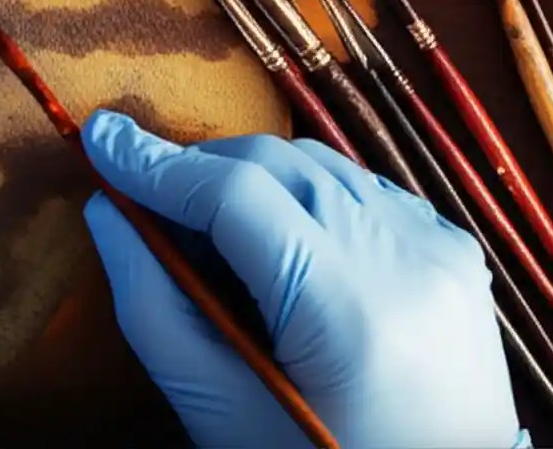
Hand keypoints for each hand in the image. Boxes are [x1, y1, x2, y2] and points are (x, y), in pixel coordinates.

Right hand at [82, 110, 519, 447]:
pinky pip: (362, 192)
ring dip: (250, 178)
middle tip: (142, 190)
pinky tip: (280, 238)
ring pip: (321, 165)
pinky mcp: (452, 247)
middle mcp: (406, 257)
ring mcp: (439, 246)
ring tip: (206, 222)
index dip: (158, 164)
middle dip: (199, 165)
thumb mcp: (221, 412)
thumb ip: (155, 310)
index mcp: (348, 308)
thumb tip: (109, 212)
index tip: (100, 140)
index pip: (235, 196)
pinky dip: (306, 197)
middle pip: (278, 164)